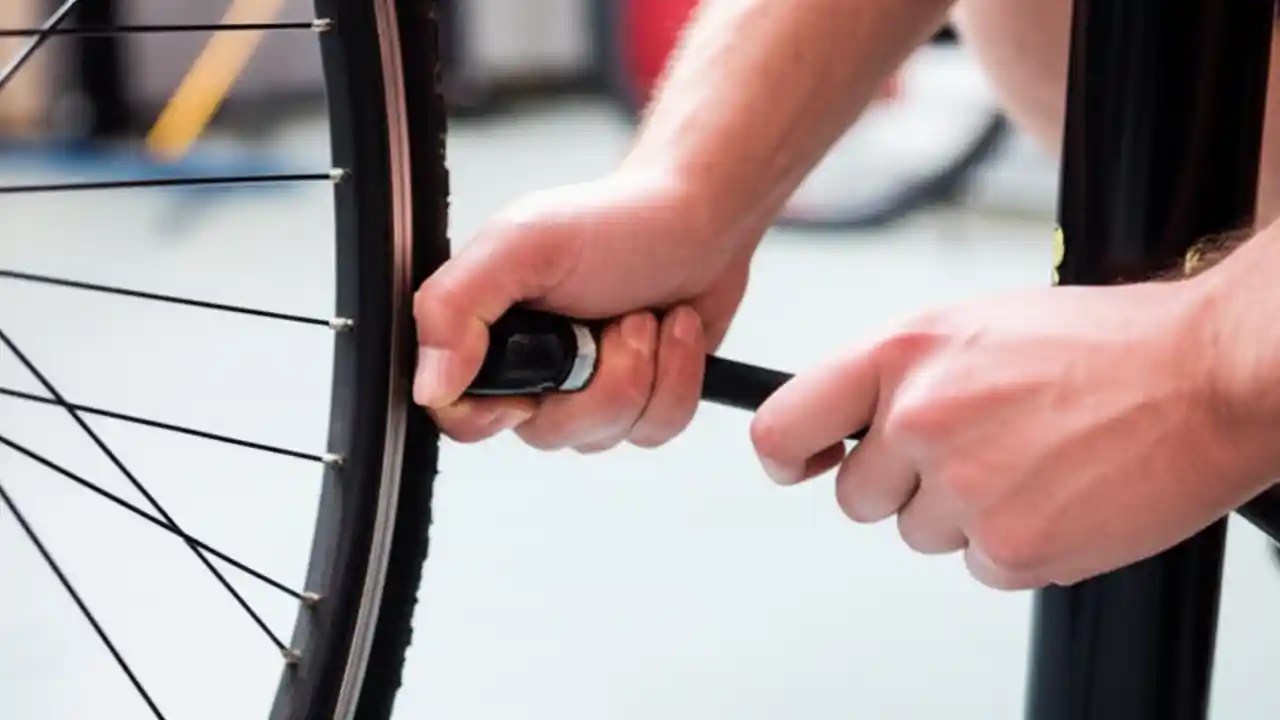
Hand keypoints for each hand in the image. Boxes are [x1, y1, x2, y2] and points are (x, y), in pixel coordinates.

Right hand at [413, 169, 758, 451]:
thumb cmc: (616, 220)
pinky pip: (654, 430)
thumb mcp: (522, 244)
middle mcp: (535, 371)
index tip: (535, 377)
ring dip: (643, 371)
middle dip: (597, 378)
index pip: (461, 415)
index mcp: (489, 336)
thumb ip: (456, 306)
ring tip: (645, 316)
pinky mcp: (642, 402)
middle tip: (616, 319)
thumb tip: (430, 385)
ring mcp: (589, 392)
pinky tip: (674, 330)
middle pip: (546, 432)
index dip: (496, 412)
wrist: (698, 216)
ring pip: (603, 435)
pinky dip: (678, 378)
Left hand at [750, 280, 1276, 589]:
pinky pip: (979, 566)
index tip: (801, 465)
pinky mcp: (1010, 546)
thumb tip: (841, 424)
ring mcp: (963, 485)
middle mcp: (920, 416)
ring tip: (1031, 462)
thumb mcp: (971, 328)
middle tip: (974, 453)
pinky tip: (1058, 493)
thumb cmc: (1098, 344)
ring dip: (965, 514)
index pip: (783, 425)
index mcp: (900, 352)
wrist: (1205, 374)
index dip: (787, 456)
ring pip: (919, 533)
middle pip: (857, 496)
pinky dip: (1015, 544)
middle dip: (904, 487)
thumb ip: (897, 377)